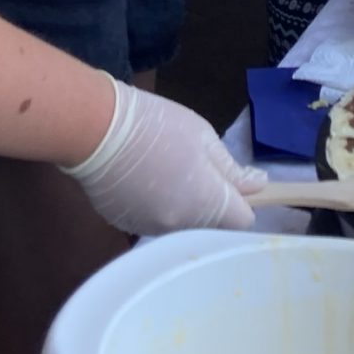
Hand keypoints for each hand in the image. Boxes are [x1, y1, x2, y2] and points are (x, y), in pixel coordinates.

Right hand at [63, 77, 265, 234]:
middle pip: (211, 225)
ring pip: (181, 225)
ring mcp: (150, 229)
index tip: (230, 182)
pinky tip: (142, 180)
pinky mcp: (125, 225)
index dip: (242, 202)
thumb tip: (257, 186)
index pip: (242, 221)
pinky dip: (154, 206)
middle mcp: (181, 227)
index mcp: (206, 204)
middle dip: (211, 203)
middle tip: (195, 168)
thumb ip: (231, 169)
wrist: (96, 129)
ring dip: (182, 207)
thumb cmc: (157, 125)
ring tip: (165, 171)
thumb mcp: (203, 136)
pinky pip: (152, 221)